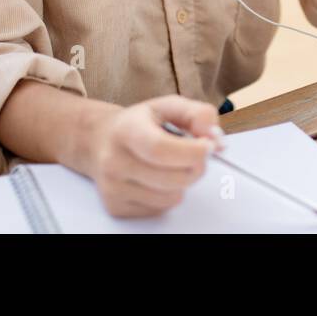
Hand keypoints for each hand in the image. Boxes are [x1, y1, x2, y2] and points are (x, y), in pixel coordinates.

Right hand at [86, 94, 224, 217]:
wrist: (99, 141)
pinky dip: (168, 195)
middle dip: (196, 167)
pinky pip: (160, 209)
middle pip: (173, 178)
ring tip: (171, 165)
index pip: (161, 149)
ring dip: (182, 183)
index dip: (192, 151)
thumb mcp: (168, 106)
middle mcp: (114, 161)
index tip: (208, 146)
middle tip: (195, 154)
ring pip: (171, 197)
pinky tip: (157, 178)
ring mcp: (113, 188)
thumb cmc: (139, 123)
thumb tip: (217, 141)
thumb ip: (199, 115)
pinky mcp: (116, 207)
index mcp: (126, 129)